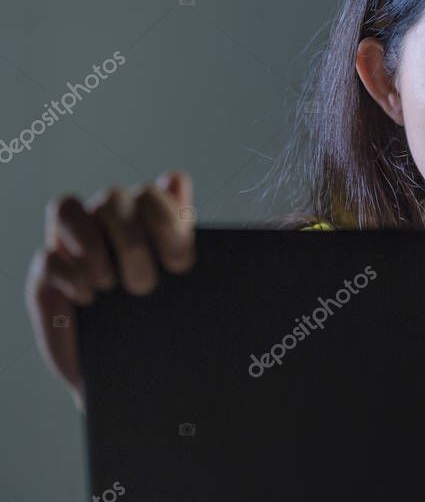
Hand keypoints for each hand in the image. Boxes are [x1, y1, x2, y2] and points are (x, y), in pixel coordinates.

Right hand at [25, 171, 196, 410]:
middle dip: (132, 236)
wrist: (145, 387)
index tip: (182, 260)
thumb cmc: (181, 333)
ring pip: (71, 208)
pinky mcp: (48, 279)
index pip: (161, 189)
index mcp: (157, 222)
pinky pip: (47, 256)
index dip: (168, 213)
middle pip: (115, 196)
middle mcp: (114, 225)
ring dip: (95, 242)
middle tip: (148, 285)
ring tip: (114, 285)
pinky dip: (69, 271)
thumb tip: (225, 201)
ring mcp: (76, 248)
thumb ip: (211, 247)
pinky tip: (91, 297)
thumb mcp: (204, 292)